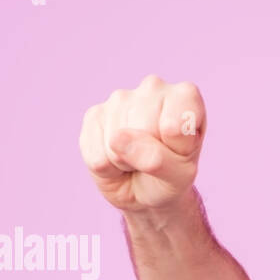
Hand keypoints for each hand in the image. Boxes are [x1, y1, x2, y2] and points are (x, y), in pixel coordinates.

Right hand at [78, 74, 205, 212]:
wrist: (145, 191)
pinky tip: (118, 157)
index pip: (176, 125)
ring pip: (117, 142)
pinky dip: (107, 168)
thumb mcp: (179, 175)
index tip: (180, 152)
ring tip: (137, 158)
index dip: (176, 148)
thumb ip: (157, 158)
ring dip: (127, 162)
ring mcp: (120, 98)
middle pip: (144, 130)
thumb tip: (117, 138)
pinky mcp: (94, 115)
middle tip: (157, 158)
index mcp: (185, 96)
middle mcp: (152, 87)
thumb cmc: (171, 177)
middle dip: (150, 155)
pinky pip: (97, 155)